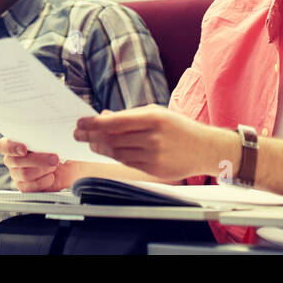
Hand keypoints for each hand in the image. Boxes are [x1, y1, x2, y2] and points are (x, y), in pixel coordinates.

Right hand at [0, 139, 77, 191]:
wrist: (69, 168)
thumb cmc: (59, 150)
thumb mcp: (57, 140)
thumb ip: (50, 137)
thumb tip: (54, 136)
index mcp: (16, 143)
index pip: (3, 146)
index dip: (11, 147)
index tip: (24, 149)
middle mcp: (13, 159)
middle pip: (16, 161)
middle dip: (38, 159)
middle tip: (54, 158)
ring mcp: (17, 174)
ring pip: (24, 174)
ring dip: (43, 169)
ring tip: (54, 165)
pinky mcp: (24, 187)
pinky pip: (29, 187)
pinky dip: (43, 181)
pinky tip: (51, 176)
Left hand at [74, 105, 231, 181]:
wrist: (204, 148)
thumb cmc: (178, 128)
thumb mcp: (156, 113)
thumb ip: (130, 116)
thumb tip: (104, 116)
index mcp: (153, 117)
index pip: (116, 122)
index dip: (94, 123)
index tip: (80, 122)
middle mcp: (153, 136)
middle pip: (114, 138)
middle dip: (92, 135)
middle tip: (78, 133)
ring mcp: (154, 155)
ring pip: (118, 152)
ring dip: (100, 147)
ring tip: (90, 142)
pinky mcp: (154, 169)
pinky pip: (128, 163)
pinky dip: (114, 156)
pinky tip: (106, 151)